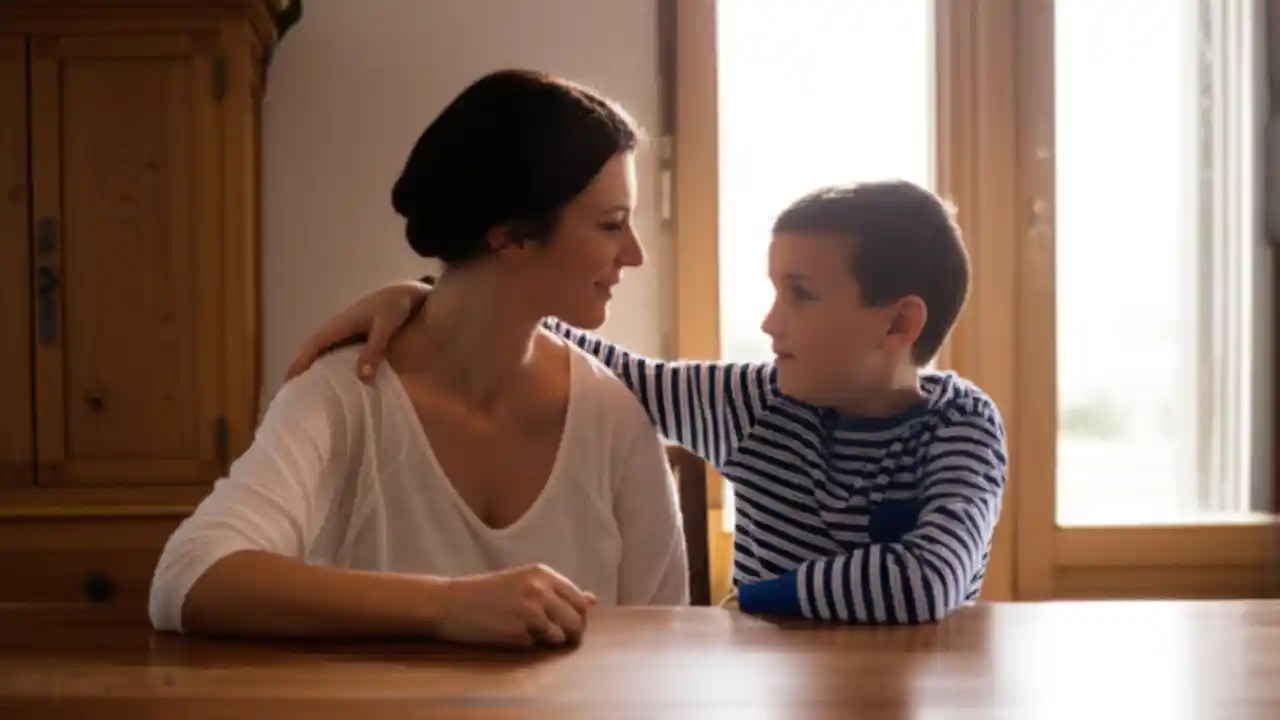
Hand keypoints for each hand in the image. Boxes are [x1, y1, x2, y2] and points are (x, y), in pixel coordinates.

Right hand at [284, 280, 431, 381]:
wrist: (407, 291)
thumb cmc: (396, 307)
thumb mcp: (386, 327)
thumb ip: (374, 349)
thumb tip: (362, 376)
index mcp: (341, 323)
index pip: (314, 344)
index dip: (300, 362)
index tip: (288, 380)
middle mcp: (339, 325)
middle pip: (313, 346)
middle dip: (300, 365)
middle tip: (291, 388)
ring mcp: (346, 327)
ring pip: (323, 347)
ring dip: (312, 362)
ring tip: (306, 385)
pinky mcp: (355, 331)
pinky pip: (335, 347)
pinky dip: (327, 359)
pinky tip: (331, 374)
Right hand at [432, 564, 597, 647]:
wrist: (453, 603)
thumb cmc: (489, 593)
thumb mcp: (525, 582)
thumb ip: (558, 591)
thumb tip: (593, 600)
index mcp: (543, 573)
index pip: (580, 599)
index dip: (578, 616)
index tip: (567, 623)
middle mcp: (541, 589)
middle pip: (578, 618)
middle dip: (573, 632)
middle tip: (558, 637)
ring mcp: (531, 610)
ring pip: (562, 634)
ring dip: (553, 639)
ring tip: (532, 634)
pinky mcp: (520, 631)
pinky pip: (540, 644)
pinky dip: (532, 644)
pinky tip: (514, 635)